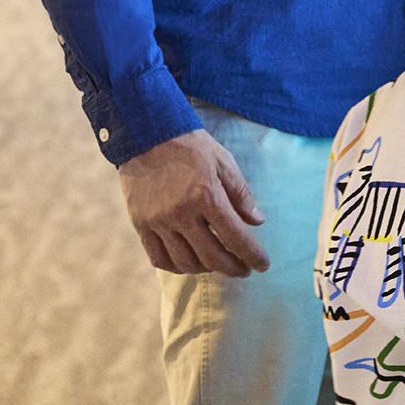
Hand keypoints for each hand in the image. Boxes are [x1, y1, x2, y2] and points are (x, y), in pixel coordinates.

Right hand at [118, 128, 268, 276]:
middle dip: (233, 268)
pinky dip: (177, 267)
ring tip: (219, 263)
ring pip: (185, 263)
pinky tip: (191, 261)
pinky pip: (159, 259)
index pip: (235, 237)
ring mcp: (158, 222)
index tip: (263, 265)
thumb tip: (257, 222)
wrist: (147, 135)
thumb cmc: (191, 147)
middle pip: (212, 257)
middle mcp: (181, 213)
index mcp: (206, 196)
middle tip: (244, 269)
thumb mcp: (224, 162)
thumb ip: (241, 194)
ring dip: (207, 269)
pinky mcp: (141, 225)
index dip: (252, 255)